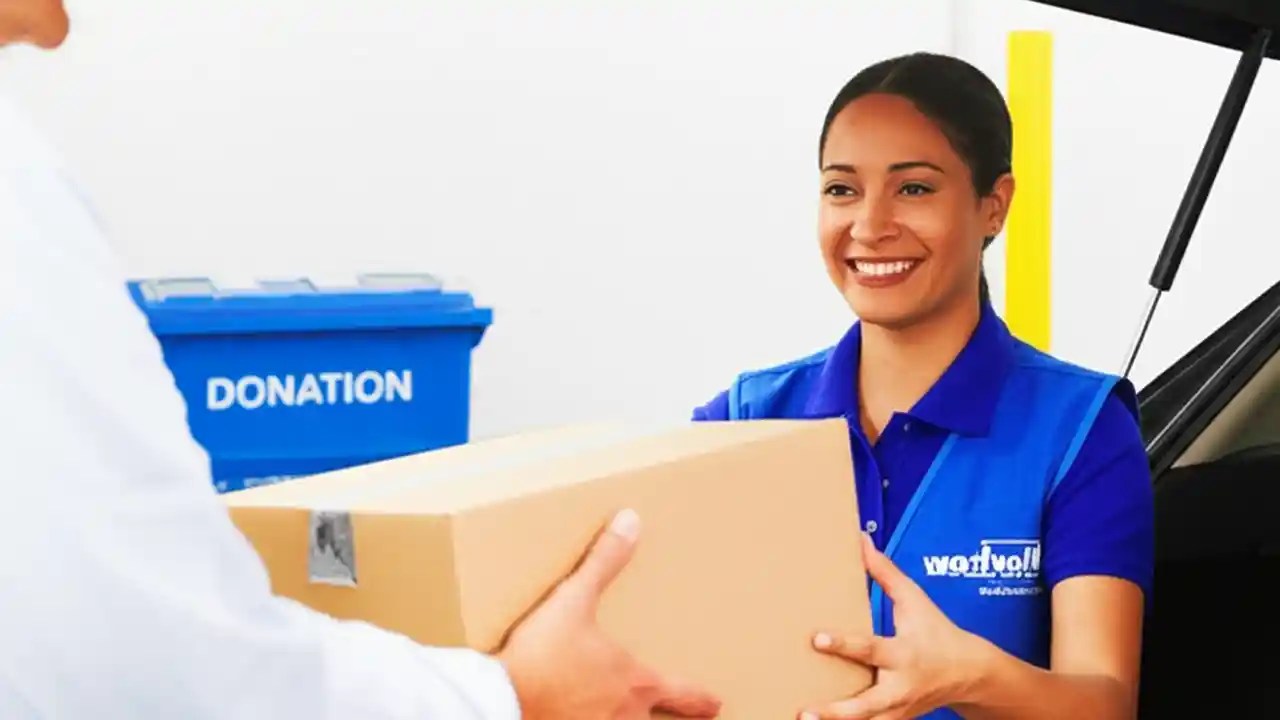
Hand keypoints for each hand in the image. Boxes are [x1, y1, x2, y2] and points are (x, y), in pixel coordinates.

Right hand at [497, 509, 721, 719]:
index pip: (681, 693)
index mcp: (633, 682)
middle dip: (667, 719)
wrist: (502, 699)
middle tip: (685, 718)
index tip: (716, 703)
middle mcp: (623, 716)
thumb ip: (603, 561)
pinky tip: (574, 718)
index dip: (700, 698)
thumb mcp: (573, 600)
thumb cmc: (543, 652)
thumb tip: (630, 520)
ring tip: (621, 714)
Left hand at [799, 533, 991, 719]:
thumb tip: (860, 540)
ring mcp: (897, 709)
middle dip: (838, 711)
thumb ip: (884, 572)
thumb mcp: (914, 599)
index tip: (817, 639)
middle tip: (806, 711)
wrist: (969, 673)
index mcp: (904, 654)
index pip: (871, 649)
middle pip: (868, 704)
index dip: (844, 645)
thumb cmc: (936, 630)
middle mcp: (900, 686)